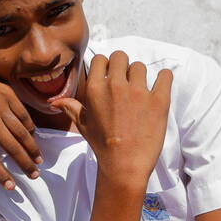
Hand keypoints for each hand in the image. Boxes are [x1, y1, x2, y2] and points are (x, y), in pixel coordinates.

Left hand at [0, 56, 41, 187]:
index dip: (0, 173)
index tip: (11, 187)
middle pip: (10, 146)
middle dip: (24, 164)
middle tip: (34, 176)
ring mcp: (0, 106)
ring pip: (21, 132)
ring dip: (32, 149)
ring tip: (38, 161)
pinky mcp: (9, 95)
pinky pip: (24, 116)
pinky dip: (30, 129)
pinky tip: (33, 137)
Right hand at [50, 51, 171, 186]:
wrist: (125, 164)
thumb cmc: (102, 145)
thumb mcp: (83, 124)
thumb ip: (72, 107)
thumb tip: (55, 102)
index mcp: (95, 89)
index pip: (100, 59)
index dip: (106, 66)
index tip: (110, 76)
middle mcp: (115, 85)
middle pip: (121, 56)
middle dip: (122, 66)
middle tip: (126, 82)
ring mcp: (138, 92)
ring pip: (140, 66)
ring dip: (140, 76)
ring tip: (141, 91)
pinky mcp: (159, 100)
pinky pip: (165, 76)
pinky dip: (164, 79)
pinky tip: (159, 87)